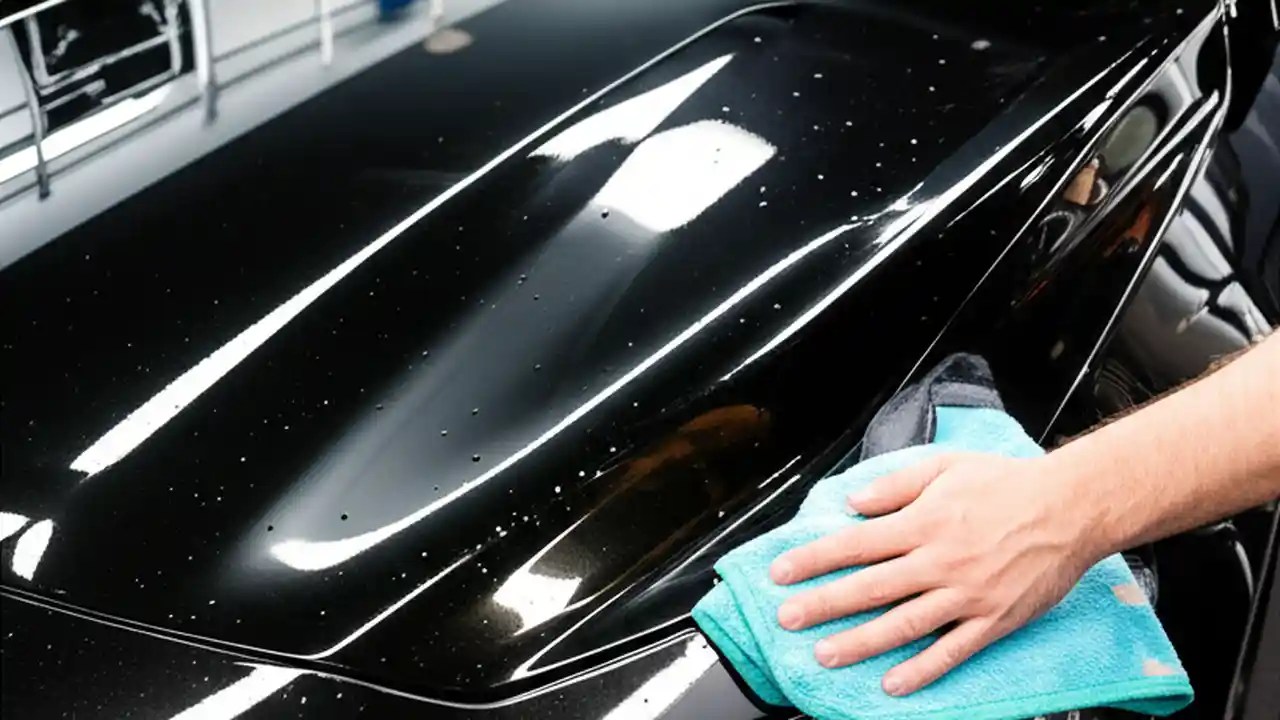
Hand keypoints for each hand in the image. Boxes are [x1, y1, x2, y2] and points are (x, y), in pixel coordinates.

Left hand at [768, 452, 1100, 695]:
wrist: (1070, 507)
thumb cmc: (1007, 483)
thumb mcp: (945, 466)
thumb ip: (894, 485)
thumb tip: (852, 502)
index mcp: (924, 522)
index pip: (855, 544)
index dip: (813, 559)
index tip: (781, 571)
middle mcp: (939, 560)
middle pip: (869, 588)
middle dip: (822, 604)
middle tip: (786, 618)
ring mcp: (966, 594)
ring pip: (903, 624)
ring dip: (860, 642)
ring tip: (824, 654)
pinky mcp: (993, 619)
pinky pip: (952, 650)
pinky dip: (922, 670)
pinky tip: (893, 684)